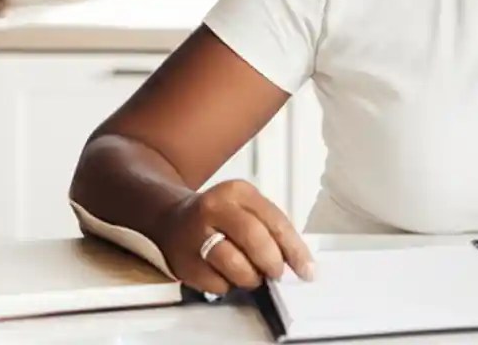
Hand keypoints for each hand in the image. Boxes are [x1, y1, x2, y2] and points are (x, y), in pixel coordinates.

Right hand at [153, 179, 314, 294]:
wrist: (172, 220)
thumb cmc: (220, 217)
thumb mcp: (247, 208)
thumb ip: (271, 229)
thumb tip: (297, 262)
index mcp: (238, 192)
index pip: (274, 221)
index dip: (294, 249)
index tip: (306, 269)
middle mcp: (214, 208)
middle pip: (254, 238)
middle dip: (272, 262)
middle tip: (277, 274)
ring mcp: (195, 235)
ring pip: (235, 264)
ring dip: (251, 277)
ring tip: (252, 276)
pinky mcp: (184, 262)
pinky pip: (216, 283)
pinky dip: (228, 286)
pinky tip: (226, 276)